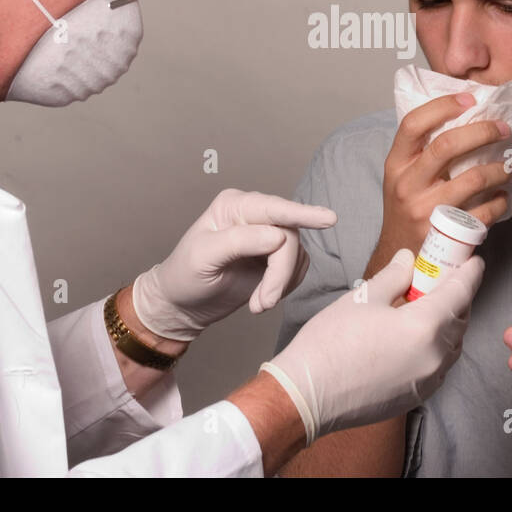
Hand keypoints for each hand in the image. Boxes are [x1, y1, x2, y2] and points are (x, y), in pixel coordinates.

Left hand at [132, 188, 336, 341]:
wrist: (183, 305)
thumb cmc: (184, 276)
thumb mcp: (204, 257)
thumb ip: (239, 241)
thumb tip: (277, 236)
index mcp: (235, 206)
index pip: (275, 209)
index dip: (303, 214)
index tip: (329, 220)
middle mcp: (255, 215)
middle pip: (289, 237)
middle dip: (280, 274)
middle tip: (264, 302)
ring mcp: (267, 236)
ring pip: (297, 255)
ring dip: (282, 284)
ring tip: (258, 303)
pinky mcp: (275, 258)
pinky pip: (297, 268)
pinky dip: (285, 286)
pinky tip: (263, 297)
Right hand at [260, 248, 483, 444]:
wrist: (307, 393)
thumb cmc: (331, 343)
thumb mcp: (364, 297)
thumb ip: (394, 276)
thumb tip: (409, 261)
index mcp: (424, 327)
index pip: (460, 293)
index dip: (470, 274)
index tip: (474, 262)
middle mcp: (434, 357)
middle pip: (460, 320)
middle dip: (458, 297)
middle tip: (444, 280)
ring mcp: (428, 381)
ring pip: (452, 345)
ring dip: (448, 323)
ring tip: (428, 307)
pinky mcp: (417, 397)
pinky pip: (439, 366)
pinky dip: (437, 347)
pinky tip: (416, 337)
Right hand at [376, 92, 511, 267]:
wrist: (398, 254)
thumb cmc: (405, 208)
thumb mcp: (402, 176)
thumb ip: (422, 150)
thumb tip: (462, 115)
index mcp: (396, 164)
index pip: (414, 123)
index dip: (443, 106)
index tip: (470, 97)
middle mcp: (407, 185)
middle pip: (446, 146)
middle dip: (482, 132)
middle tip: (503, 129)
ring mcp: (425, 210)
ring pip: (472, 179)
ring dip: (498, 169)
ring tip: (507, 166)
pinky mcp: (445, 233)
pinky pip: (484, 212)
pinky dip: (500, 202)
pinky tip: (503, 196)